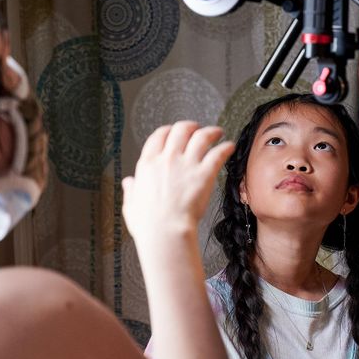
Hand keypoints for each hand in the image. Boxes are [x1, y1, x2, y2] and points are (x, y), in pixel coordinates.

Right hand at [122, 122, 233, 243]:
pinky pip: (218, 153)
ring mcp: (186, 164)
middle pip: (181, 130)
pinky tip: (230, 147)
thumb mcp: (131, 205)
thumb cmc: (148, 224)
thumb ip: (131, 190)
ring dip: (210, 132)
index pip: (159, 136)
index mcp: (148, 164)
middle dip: (190, 126)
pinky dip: (225, 148)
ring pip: (201, 137)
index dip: (168, 130)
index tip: (173, 132)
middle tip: (196, 129)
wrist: (166, 232)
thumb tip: (128, 182)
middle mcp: (167, 159)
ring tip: (217, 132)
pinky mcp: (204, 174)